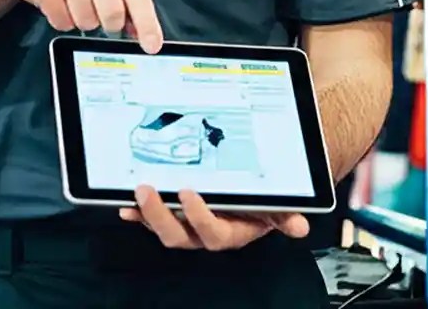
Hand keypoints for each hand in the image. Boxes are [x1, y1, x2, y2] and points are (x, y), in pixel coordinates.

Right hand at [2, 0, 163, 52]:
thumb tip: (140, 32)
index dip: (147, 26)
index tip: (152, 47)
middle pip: (113, 14)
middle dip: (109, 25)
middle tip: (99, 15)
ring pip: (86, 22)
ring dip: (83, 22)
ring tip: (75, 4)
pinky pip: (62, 22)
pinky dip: (63, 21)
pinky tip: (60, 4)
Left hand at [119, 185, 309, 250]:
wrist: (255, 205)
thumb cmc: (263, 207)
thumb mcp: (278, 209)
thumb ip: (286, 217)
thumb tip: (300, 227)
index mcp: (229, 232)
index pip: (212, 232)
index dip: (199, 217)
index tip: (188, 194)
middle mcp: (204, 234)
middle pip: (178, 235)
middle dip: (159, 215)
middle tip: (148, 191)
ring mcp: (187, 226)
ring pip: (164, 229)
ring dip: (147, 214)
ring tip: (136, 195)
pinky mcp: (174, 217)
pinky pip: (153, 220)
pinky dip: (139, 214)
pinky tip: (126, 207)